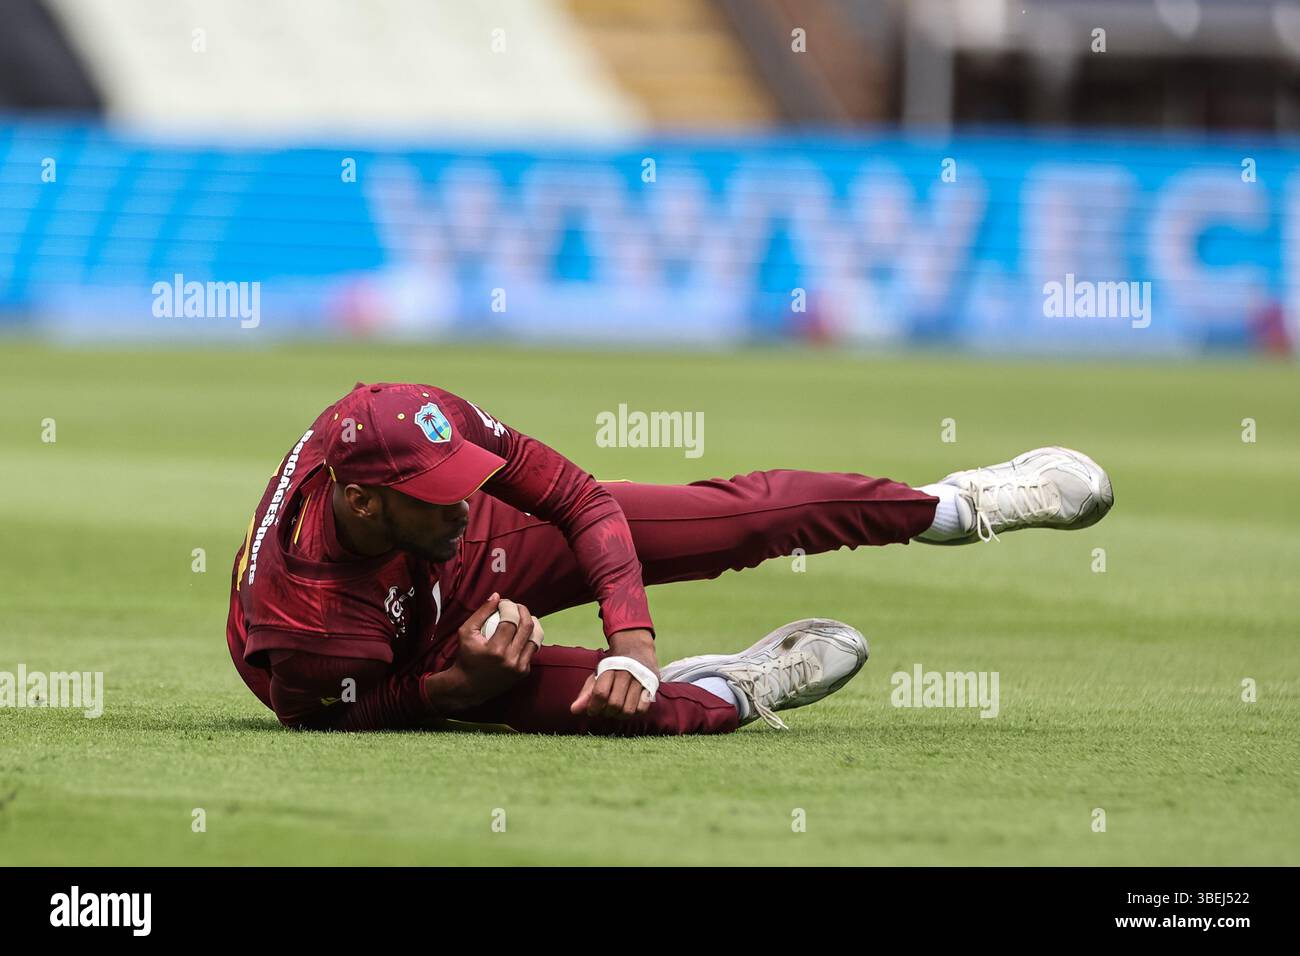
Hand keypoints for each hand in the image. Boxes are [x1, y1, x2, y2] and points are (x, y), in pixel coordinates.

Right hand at [424, 593, 539, 710]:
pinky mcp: (524, 672)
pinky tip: (522, 632)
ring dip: (532, 623)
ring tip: (524, 617)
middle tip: (516, 606)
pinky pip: (532, 649)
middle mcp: (511, 659)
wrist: (469, 687)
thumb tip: (497, 596)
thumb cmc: (466, 656)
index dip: (509, 606)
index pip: (510, 619)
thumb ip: (481, 613)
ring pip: (536, 638)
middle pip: (527, 626)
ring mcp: (520, 667)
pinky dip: (529, 638)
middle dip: (523, 610)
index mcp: (496, 649)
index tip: (503, 603)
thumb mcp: (466, 632)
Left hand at [570, 628, 658, 719]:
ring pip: (628, 710)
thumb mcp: (597, 673)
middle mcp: (626, 673)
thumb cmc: (613, 664)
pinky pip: (642, 709)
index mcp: (610, 668)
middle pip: (614, 704)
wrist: (636, 646)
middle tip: (605, 709)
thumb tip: (574, 710)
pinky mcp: (651, 685)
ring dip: (620, 715)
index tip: (592, 710)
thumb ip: (586, 693)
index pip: (600, 693)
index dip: (594, 707)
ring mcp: (641, 679)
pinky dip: (634, 712)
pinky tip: (629, 705)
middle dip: (606, 712)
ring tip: (617, 709)